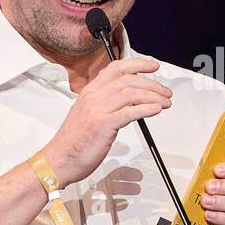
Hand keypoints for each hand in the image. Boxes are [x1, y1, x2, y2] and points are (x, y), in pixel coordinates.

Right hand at [43, 58, 171, 185]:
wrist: (58, 160)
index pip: (115, 68)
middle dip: (152, 84)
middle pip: (128, 80)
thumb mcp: (86, 114)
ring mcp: (97, 110)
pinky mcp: (103, 125)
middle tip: (165, 92)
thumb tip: (126, 100)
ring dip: (153, 96)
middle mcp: (93, 97)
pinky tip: (156, 110)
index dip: (138, 64)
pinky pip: (130, 112)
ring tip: (165, 103)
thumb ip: (103, 103)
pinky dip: (146, 109)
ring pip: (131, 94)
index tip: (153, 66)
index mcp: (89, 92)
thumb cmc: (72, 142)